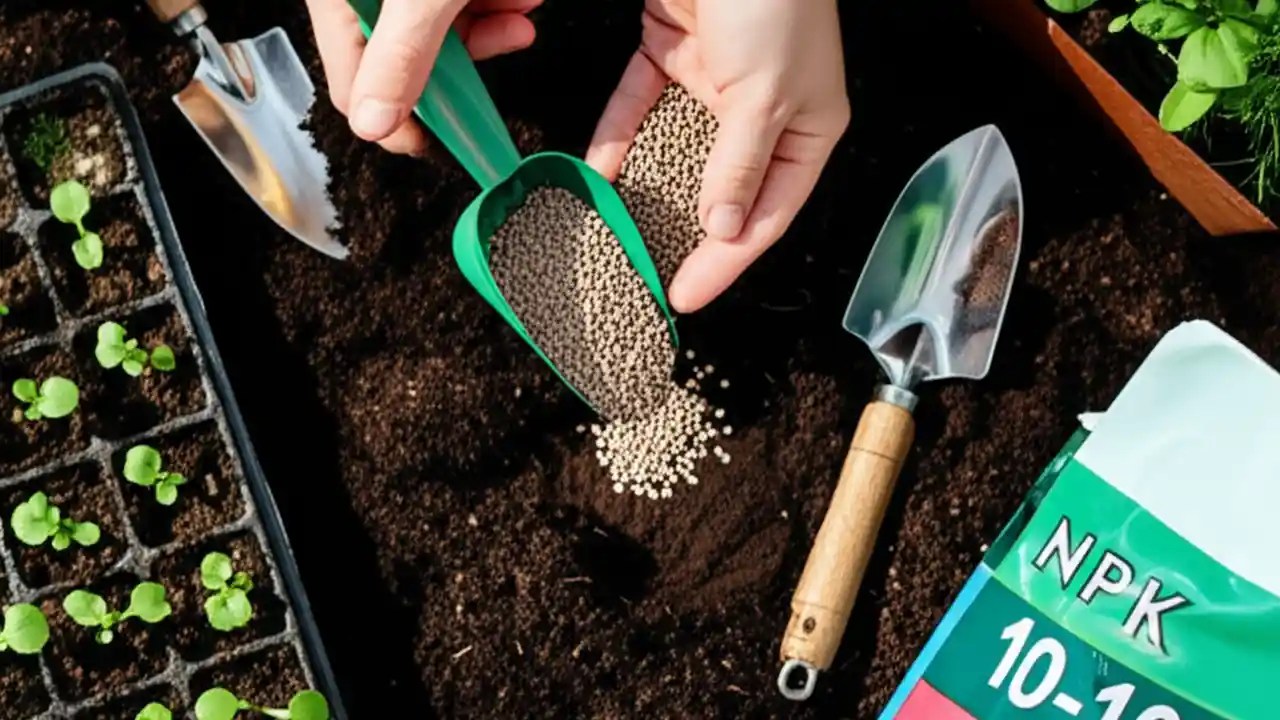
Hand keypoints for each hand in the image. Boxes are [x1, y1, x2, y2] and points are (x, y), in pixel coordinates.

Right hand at [305, 0, 540, 154]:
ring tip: (520, 2)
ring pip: (447, 32)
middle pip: (413, 63)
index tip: (457, 136)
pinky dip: (496, 2)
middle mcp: (363, 0)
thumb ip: (401, 55)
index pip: (357, 91)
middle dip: (469, 56)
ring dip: (493, 25)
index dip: (406, 122)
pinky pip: (462, 5)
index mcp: (339, 4)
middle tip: (510, 38)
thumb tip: (372, 126)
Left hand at [587, 0, 849, 312]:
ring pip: (673, 154)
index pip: (764, 215)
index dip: (727, 263)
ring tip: (614, 237)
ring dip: (644, 192)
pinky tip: (596, 173)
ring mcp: (715, 84)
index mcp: (808, 129)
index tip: (686, 296)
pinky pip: (638, 107)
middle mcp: (763, 112)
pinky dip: (616, 137)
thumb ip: (741, 164)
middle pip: (719, 192)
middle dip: (684, 236)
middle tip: (647, 278)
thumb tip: (724, 227)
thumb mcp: (766, 96)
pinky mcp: (673, 53)